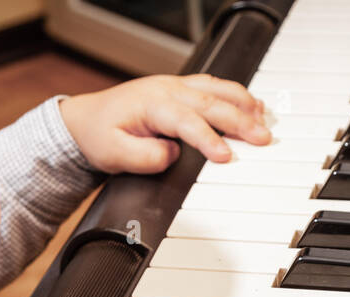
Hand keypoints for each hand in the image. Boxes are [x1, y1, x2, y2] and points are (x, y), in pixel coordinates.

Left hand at [57, 74, 270, 173]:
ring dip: (243, 104)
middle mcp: (167, 90)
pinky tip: (253, 105)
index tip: (225, 156)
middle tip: (262, 138)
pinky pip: (214, 87)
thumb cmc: (99, 135)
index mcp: (152, 104)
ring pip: (216, 89)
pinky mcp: (180, 90)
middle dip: (239, 121)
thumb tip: (172, 155)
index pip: (186, 121)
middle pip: (210, 103)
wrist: (86, 121)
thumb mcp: (113, 153)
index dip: (208, 139)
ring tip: (263, 120)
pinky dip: (236, 96)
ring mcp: (175, 87)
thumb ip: (144, 157)